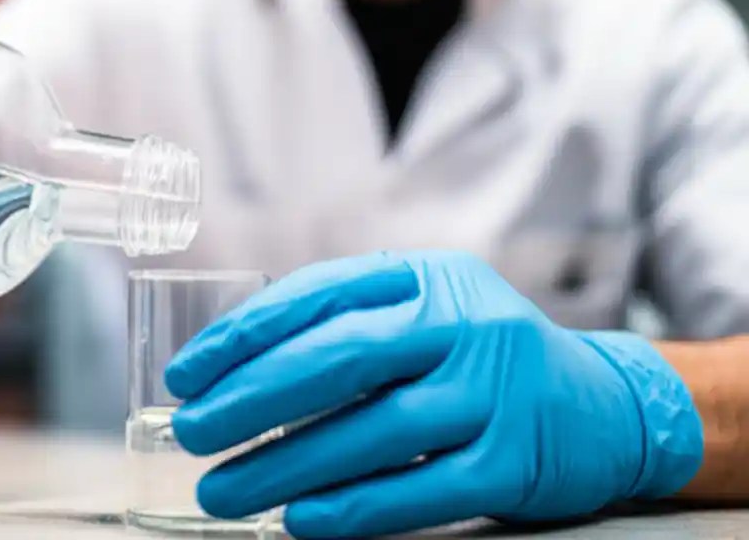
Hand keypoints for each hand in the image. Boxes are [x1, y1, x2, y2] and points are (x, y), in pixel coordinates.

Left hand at [164, 251, 703, 538]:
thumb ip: (349, 321)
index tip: (186, 375)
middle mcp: (464, 324)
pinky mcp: (515, 461)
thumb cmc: (482, 357)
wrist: (606, 405)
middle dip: (251, 398)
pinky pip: (421, 489)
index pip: (317, 296)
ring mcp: (494, 392)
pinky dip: (355, 508)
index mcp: (427, 277)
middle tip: (190, 433)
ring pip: (373, 430)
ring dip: (286, 465)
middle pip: (340, 358)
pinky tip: (299, 521)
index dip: (242, 335)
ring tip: (223, 490)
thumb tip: (235, 367)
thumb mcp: (427, 310)